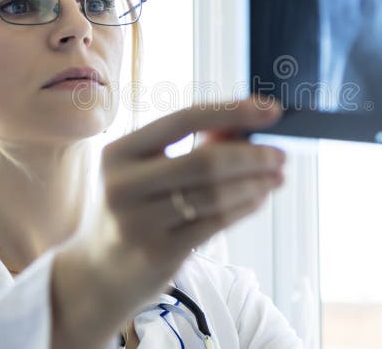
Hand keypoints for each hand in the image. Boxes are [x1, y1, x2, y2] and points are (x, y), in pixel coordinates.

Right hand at [86, 95, 284, 309]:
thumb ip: (194, 143)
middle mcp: (122, 185)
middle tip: (280, 155)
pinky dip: (245, 207)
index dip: (232, 111)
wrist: (100, 270)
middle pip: (204, 161)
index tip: (270, 110)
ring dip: (255, 183)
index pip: (184, 119)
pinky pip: (214, 223)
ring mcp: (138, 222)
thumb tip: (248, 121)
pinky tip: (258, 198)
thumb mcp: (148, 170)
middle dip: (252, 156)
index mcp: (119, 151)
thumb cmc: (134, 208)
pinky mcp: (158, 253)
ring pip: (214, 195)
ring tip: (276, 177)